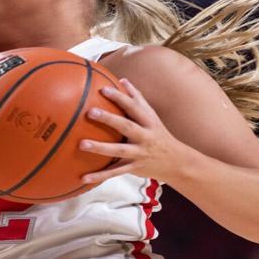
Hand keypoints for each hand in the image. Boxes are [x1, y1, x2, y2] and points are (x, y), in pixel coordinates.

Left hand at [78, 79, 192, 186]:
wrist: (176, 162)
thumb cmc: (159, 134)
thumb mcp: (152, 116)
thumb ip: (137, 98)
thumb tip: (122, 80)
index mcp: (148, 122)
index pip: (133, 106)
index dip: (119, 97)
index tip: (103, 89)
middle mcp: (145, 137)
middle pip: (126, 126)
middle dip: (109, 119)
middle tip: (90, 112)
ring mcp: (139, 154)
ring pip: (119, 151)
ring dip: (100, 147)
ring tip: (82, 144)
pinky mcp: (134, 168)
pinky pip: (115, 173)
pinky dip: (100, 176)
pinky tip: (83, 178)